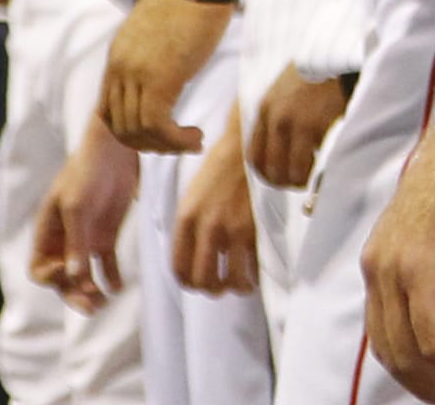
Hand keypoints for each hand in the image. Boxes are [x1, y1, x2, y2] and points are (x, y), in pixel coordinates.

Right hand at [30, 114, 139, 314]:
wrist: (116, 149)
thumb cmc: (87, 171)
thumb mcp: (77, 205)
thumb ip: (76, 241)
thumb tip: (74, 276)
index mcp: (48, 232)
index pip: (40, 268)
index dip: (50, 278)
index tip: (67, 272)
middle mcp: (65, 240)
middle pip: (62, 279)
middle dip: (74, 294)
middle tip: (92, 305)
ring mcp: (86, 239)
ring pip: (83, 276)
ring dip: (91, 291)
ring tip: (104, 302)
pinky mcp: (106, 236)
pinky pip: (106, 265)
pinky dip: (111, 277)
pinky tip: (117, 287)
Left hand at [102, 0, 234, 153]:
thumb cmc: (189, 1)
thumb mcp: (157, 33)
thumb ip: (150, 57)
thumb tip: (163, 76)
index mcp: (117, 57)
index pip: (108, 112)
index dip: (131, 131)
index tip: (160, 134)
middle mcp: (120, 68)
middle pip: (121, 128)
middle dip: (150, 144)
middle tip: (178, 143)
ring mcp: (137, 74)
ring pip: (139, 132)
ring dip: (167, 146)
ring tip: (193, 141)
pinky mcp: (160, 79)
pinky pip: (159, 126)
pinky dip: (177, 141)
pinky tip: (196, 137)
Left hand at [173, 100, 260, 296]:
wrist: (245, 145)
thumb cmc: (218, 168)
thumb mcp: (192, 195)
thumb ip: (188, 227)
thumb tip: (192, 257)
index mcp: (186, 218)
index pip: (179, 268)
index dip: (188, 283)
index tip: (197, 283)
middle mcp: (206, 227)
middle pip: (203, 281)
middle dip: (211, 289)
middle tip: (219, 286)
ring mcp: (232, 229)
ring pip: (230, 280)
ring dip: (234, 287)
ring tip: (239, 283)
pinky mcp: (255, 228)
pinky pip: (252, 267)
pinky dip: (253, 275)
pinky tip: (253, 271)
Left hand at [248, 63, 351, 189]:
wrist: (339, 57)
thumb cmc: (315, 76)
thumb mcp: (285, 90)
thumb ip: (276, 115)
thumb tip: (276, 150)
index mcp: (265, 109)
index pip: (255, 156)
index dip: (267, 173)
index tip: (280, 176)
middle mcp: (276, 119)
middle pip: (271, 169)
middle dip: (285, 181)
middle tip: (299, 180)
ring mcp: (296, 124)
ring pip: (292, 173)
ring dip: (302, 180)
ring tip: (313, 175)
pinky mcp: (317, 127)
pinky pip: (313, 166)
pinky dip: (317, 173)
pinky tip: (324, 164)